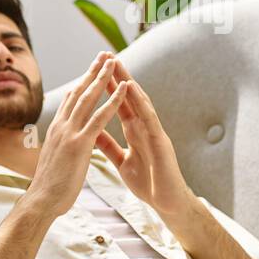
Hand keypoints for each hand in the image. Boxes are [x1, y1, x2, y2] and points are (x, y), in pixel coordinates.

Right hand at [27, 51, 130, 217]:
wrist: (42, 200)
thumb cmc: (49, 185)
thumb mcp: (55, 159)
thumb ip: (61, 146)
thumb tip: (62, 143)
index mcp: (57, 129)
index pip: (71, 100)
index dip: (83, 82)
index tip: (92, 69)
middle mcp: (61, 126)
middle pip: (79, 92)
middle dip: (93, 72)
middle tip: (104, 55)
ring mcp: (70, 133)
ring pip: (89, 99)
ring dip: (103, 79)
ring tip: (115, 62)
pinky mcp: (80, 144)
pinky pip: (100, 118)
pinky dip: (113, 101)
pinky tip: (124, 89)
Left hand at [93, 55, 194, 218]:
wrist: (166, 203)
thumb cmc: (148, 182)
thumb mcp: (121, 161)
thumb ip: (108, 145)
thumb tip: (91, 131)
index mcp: (134, 131)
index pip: (118, 104)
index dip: (107, 87)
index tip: (94, 70)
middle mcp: (144, 127)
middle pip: (128, 97)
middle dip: (117, 76)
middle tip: (104, 55)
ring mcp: (154, 131)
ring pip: (139, 101)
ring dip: (128, 81)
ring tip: (117, 63)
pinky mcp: (161, 140)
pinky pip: (149, 117)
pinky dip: (140, 102)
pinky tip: (132, 89)